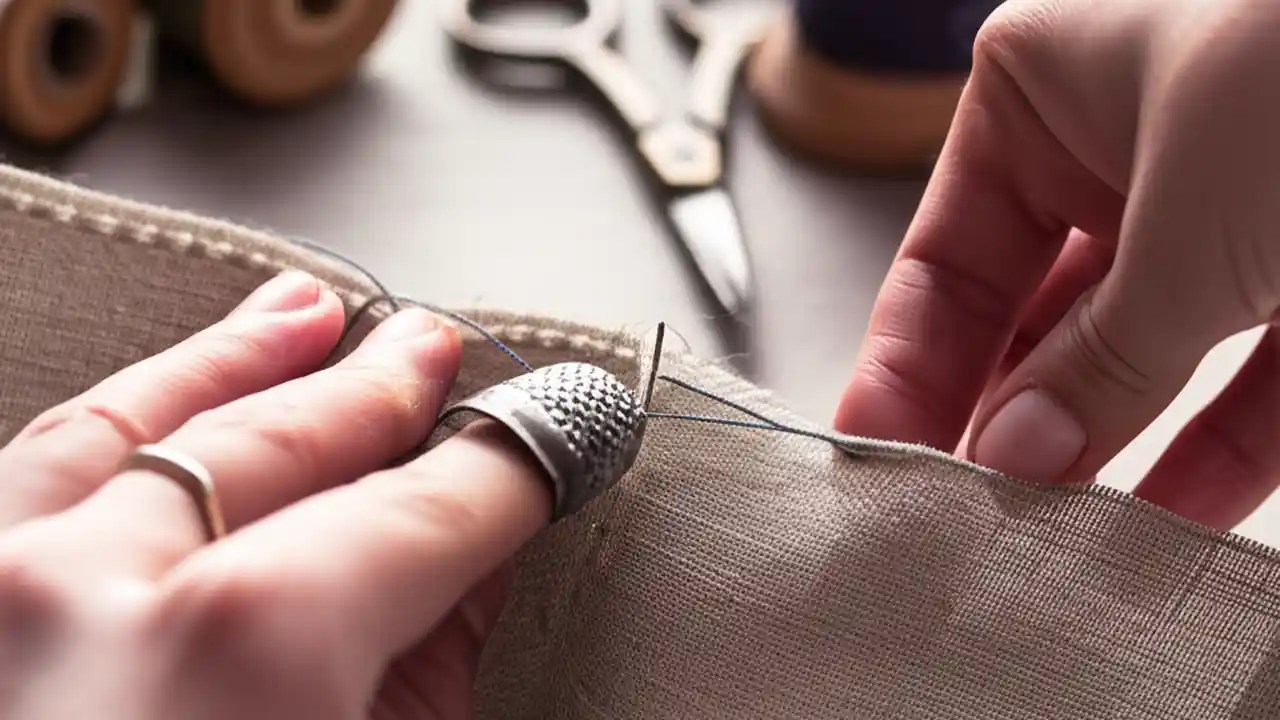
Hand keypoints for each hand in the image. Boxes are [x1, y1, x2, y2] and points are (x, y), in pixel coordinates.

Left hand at [0, 272, 550, 718]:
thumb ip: (433, 665)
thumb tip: (471, 562)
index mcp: (237, 648)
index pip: (419, 512)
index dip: (503, 470)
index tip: (549, 444)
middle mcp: (84, 602)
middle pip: (277, 443)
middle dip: (377, 392)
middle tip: (436, 355)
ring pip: (124, 427)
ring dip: (234, 360)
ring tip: (305, 311)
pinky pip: (34, 479)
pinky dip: (122, 420)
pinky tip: (177, 391)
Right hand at [836, 0, 1279, 529]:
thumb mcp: (1187, 221)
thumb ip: (1098, 357)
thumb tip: (1016, 453)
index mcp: (1049, 89)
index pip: (944, 256)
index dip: (904, 365)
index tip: (873, 454)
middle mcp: (1127, 147)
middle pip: (1033, 319)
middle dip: (1003, 420)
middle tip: (958, 511)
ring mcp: (1221, 209)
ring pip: (1135, 359)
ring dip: (1101, 452)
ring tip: (1049, 536)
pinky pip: (1244, 380)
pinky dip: (1210, 453)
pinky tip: (1161, 520)